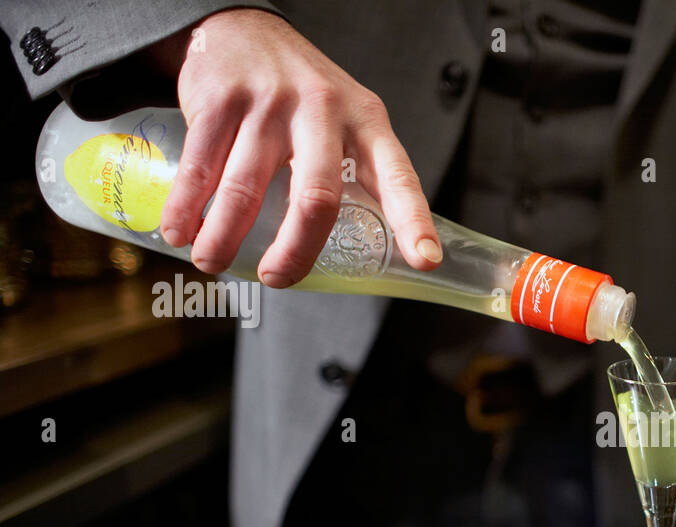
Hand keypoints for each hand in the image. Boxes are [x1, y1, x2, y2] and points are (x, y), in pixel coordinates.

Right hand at [152, 9, 441, 286]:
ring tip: (213, 263)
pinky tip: (179, 232)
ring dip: (224, 237)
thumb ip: (354, 175)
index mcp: (367, 123)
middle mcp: (324, 111)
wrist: (242, 27)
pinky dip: (186, 207)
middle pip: (316, 197)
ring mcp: (270, 102)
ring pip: (247, 188)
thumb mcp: (347, 121)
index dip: (413, 222)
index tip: (424, 261)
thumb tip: (357, 255)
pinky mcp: (221, 98)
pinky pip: (202, 166)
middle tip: (277, 279)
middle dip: (295, 250)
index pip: (398, 177)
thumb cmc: (302, 97)